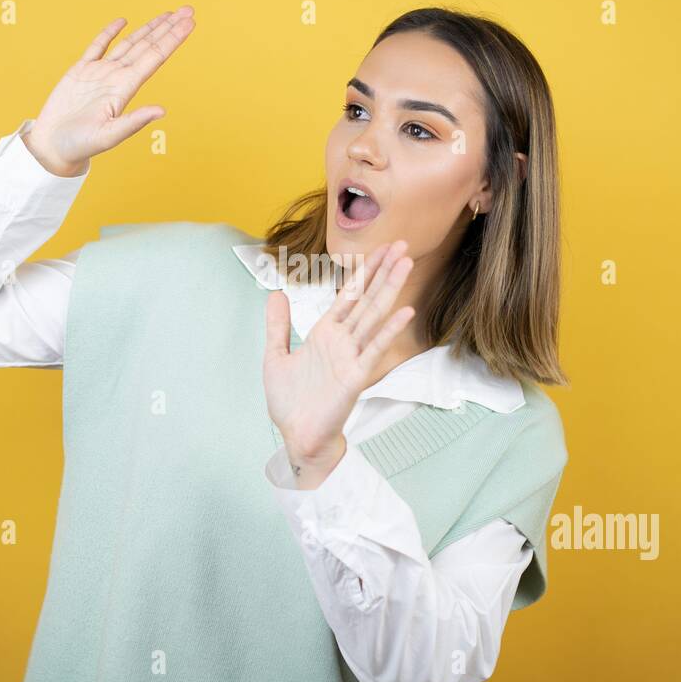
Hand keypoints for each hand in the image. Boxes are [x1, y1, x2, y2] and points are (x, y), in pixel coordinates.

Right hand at [22, 6, 195, 176]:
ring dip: (148, 28)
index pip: (154, 57)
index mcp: (125, 89)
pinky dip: (110, 32)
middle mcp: (117, 78)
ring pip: (129, 43)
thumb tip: (162, 111)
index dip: (172, 39)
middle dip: (168, 28)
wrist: (54, 147)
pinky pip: (98, 46)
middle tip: (188, 9)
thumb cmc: (80, 146)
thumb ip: (135, 122)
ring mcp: (100, 73)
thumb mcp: (109, 136)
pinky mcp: (80, 71)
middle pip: (147, 46)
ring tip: (168, 14)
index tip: (190, 22)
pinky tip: (124, 21)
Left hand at [263, 240, 415, 487]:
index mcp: (326, 333)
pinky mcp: (355, 377)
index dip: (364, 271)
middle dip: (384, 271)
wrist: (296, 437)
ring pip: (374, 316)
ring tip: (406, 264)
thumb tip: (275, 294)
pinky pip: (374, 349)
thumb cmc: (290, 402)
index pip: (349, 295)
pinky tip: (404, 311)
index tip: (381, 249)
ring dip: (390, 290)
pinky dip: (388, 331)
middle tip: (403, 245)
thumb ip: (278, 326)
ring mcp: (352, 357)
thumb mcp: (275, 356)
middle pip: (367, 298)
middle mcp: (343, 341)